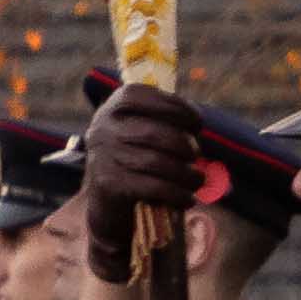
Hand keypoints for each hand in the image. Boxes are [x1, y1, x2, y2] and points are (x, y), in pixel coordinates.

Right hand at [79, 79, 196, 229]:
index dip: (174, 105)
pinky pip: (153, 187)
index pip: (139, 96)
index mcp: (112, 109)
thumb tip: (195, 122)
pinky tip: (187, 198)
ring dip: (186, 173)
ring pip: (156, 162)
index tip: (197, 122)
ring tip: (197, 180)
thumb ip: (165, 121)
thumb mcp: (144, 133)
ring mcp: (102, 157)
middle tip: (197, 156)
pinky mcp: (109, 184)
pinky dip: (178, 194)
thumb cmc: (136, 161)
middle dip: (185, 145)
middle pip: (154, 133)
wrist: (107, 203)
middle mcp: (102, 129)